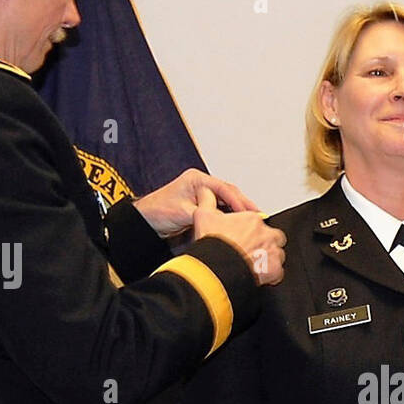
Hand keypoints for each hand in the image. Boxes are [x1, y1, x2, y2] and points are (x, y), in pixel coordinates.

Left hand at [132, 168, 260, 237]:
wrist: (145, 221)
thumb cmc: (157, 211)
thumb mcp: (182, 212)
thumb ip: (203, 214)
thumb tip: (220, 221)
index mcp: (197, 180)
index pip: (224, 189)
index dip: (238, 201)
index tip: (248, 212)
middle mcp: (201, 186)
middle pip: (229, 193)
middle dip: (244, 205)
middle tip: (259, 215)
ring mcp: (202, 196)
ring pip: (227, 202)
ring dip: (239, 211)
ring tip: (253, 220)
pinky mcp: (202, 206)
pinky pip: (221, 210)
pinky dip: (231, 216)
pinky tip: (240, 224)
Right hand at [192, 187, 286, 285]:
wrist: (217, 266)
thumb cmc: (212, 244)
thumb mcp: (203, 215)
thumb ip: (207, 201)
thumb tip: (206, 192)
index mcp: (252, 220)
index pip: (259, 223)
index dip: (252, 232)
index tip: (245, 238)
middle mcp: (266, 234)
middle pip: (274, 237)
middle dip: (266, 244)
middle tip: (253, 251)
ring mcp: (272, 252)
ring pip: (277, 255)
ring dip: (269, 259)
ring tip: (255, 265)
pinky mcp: (274, 269)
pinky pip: (278, 272)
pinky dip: (271, 275)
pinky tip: (259, 275)